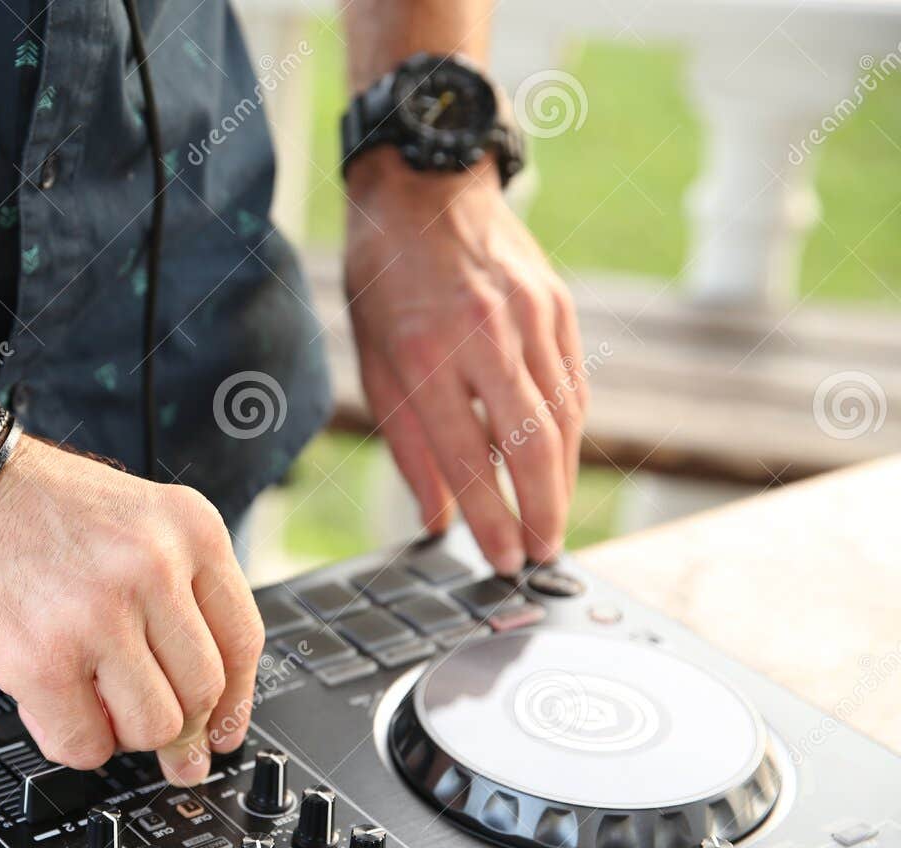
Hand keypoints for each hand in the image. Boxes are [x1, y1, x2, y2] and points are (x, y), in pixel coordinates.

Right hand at [0, 437, 264, 784]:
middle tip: (165, 746)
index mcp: (188, 529)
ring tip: (93, 703)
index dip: (235, 702)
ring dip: (123, 733)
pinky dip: (73, 742)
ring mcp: (98, 615)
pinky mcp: (41, 659)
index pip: (242, 640)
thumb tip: (205, 700)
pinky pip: (84, 743)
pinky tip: (54, 708)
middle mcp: (152, 568)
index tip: (223, 731)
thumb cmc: (29, 504)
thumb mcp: (134, 516)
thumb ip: (175, 592)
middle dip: (181, 730)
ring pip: (153, 727)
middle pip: (202, 692)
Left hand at [344, 153, 587, 571]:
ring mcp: (530, 317)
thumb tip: (438, 516)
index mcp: (423, 353)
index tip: (501, 562)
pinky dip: (569, 434)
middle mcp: (483, 335)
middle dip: (542, 513)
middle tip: (541, 557)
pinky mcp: (559, 306)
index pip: (468, 457)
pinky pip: (573, 386)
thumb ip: (408, 443)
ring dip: (562, 484)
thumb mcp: (372, 361)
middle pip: (531, 445)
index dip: (490, 519)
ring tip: (551, 525)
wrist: (424, 187)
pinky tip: (559, 466)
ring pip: (563, 421)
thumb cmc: (384, 280)